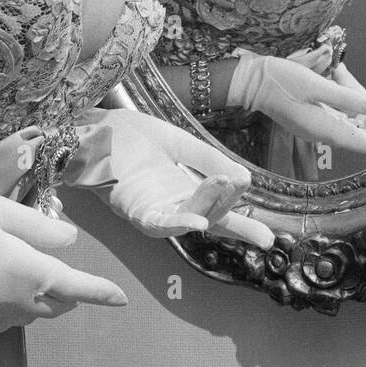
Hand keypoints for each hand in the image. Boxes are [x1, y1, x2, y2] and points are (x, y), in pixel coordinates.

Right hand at [0, 188, 127, 332]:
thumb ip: (39, 227)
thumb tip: (69, 240)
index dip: (101, 292)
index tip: (121, 299)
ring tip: (32, 269)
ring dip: (41, 298)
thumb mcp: (0, 210)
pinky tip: (3, 283)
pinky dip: (16, 305)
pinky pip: (6, 319)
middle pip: (56, 305)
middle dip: (70, 292)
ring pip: (31, 314)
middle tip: (65, 267)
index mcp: (26, 271)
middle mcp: (13, 301)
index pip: (76, 287)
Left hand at [65, 109, 274, 248]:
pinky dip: (178, 222)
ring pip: (187, 218)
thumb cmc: (133, 137)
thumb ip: (210, 160)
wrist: (95, 127)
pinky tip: (197, 220)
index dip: (242, 226)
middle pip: (208, 217)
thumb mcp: (181, 144)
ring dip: (208, 205)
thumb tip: (245, 179)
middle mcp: (170, 207)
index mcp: (183, 192)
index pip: (218, 212)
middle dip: (230, 211)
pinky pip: (158, 222)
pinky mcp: (132, 209)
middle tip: (244, 193)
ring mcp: (152, 211)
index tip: (270, 238)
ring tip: (225, 185)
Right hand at [226, 49, 365, 153]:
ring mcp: (320, 125)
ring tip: (346, 73)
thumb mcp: (314, 85)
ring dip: (361, 98)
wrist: (251, 82)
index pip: (365, 141)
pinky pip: (341, 112)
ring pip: (353, 117)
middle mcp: (326, 131)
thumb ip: (346, 97)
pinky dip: (349, 98)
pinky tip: (344, 79)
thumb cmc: (279, 81)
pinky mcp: (316, 117)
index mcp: (327, 128)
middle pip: (364, 127)